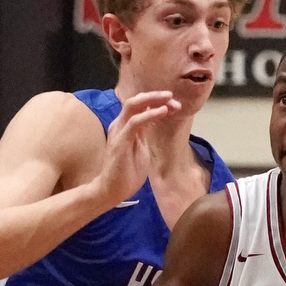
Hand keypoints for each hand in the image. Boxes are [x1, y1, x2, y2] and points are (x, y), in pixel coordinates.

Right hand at [93, 91, 179, 208]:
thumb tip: (152, 124)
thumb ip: (143, 135)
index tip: (173, 104)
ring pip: (134, 105)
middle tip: (173, 96)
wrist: (112, 190)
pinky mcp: (121, 140)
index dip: (156, 101)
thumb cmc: (127, 173)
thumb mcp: (140, 150)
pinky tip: (163, 111)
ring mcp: (119, 131)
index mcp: (125, 126)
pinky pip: (136, 122)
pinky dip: (150, 115)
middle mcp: (120, 124)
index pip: (140, 106)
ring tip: (170, 100)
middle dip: (155, 95)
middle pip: (136, 100)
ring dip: (154, 100)